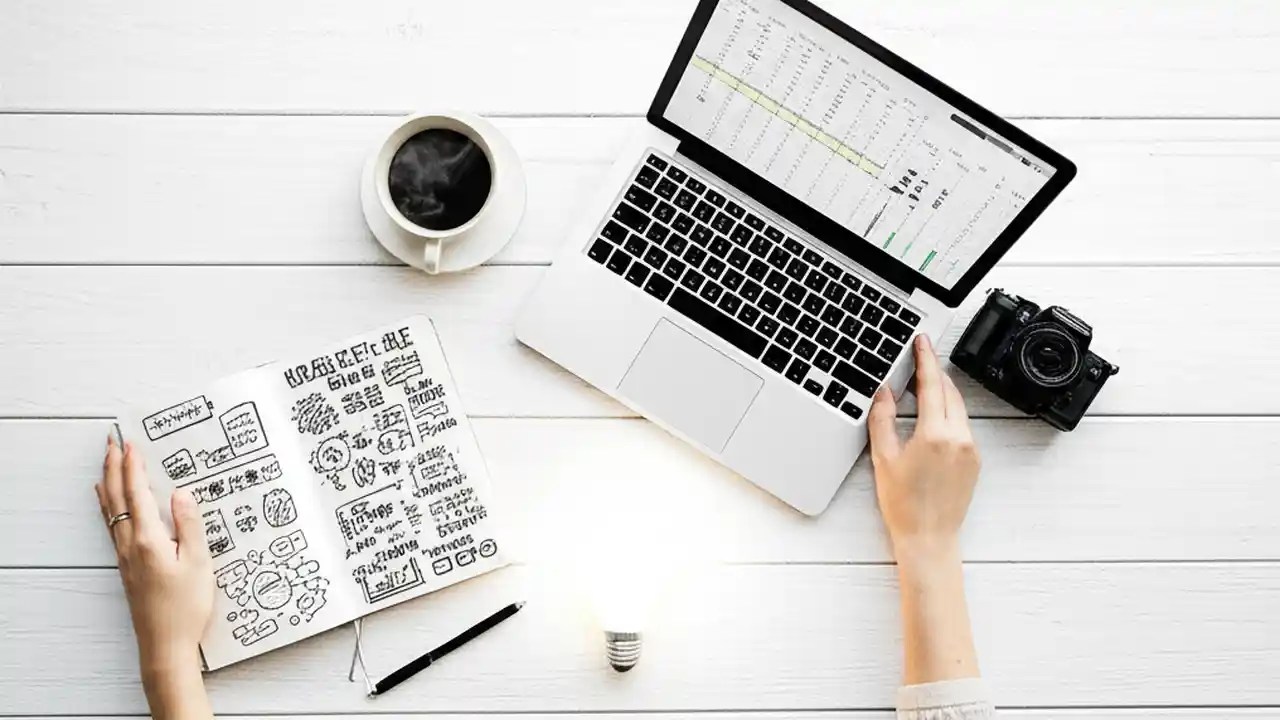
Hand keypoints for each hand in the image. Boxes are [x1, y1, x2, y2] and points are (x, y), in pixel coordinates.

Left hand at [95, 433, 212, 679]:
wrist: (165, 645)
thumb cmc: (186, 607)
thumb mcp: (199, 564)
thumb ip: (190, 526)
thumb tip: (181, 494)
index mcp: (149, 540)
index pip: (137, 494)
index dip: (133, 468)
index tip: (131, 443)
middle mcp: (130, 544)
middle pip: (117, 498)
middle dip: (113, 468)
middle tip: (111, 442)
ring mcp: (125, 556)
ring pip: (110, 510)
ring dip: (108, 483)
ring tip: (106, 463)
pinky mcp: (128, 566)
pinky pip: (112, 525)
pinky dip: (107, 506)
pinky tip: (106, 503)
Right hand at [867, 335, 982, 683]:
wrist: (929, 539)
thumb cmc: (903, 505)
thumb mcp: (883, 457)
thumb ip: (883, 419)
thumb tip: (884, 392)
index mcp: (935, 434)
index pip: (932, 385)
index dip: (925, 359)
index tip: (921, 341)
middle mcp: (959, 439)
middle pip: (949, 392)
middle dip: (933, 373)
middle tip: (916, 360)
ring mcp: (971, 450)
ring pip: (958, 408)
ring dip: (941, 393)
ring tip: (919, 388)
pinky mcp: (974, 460)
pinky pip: (962, 425)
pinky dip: (947, 413)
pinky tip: (931, 417)